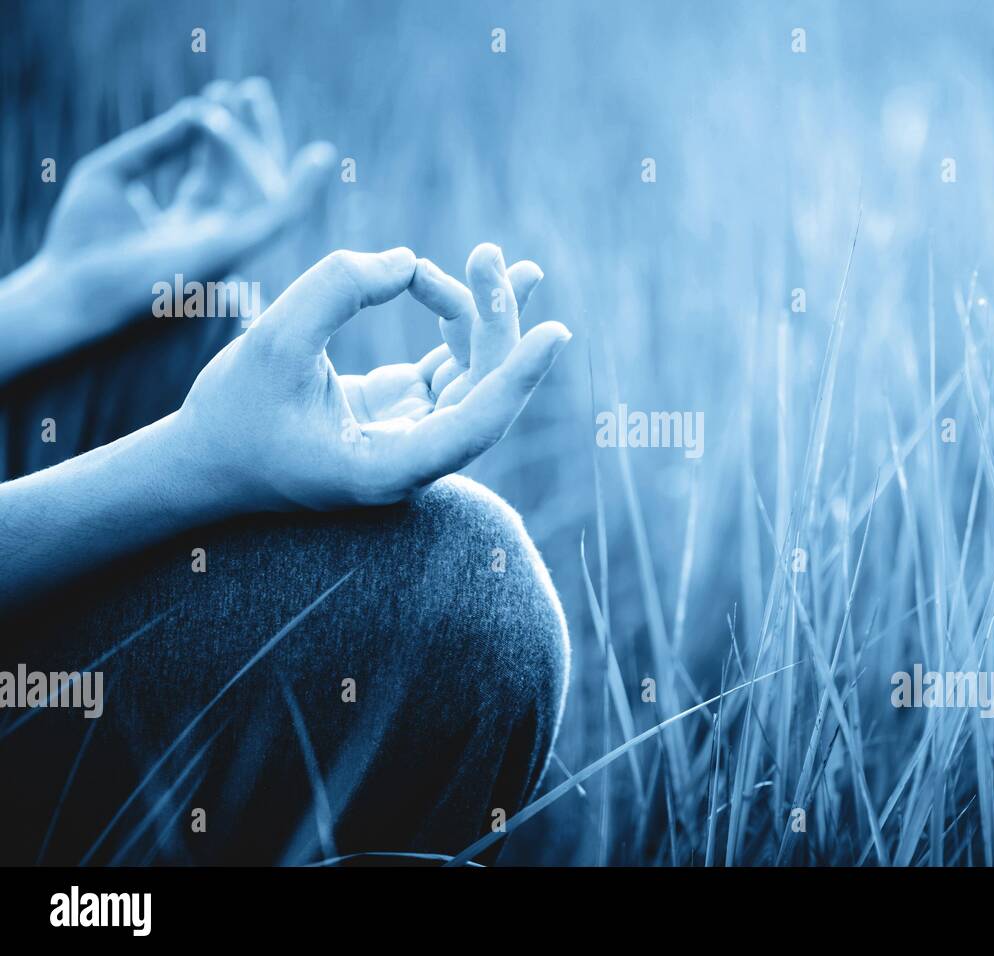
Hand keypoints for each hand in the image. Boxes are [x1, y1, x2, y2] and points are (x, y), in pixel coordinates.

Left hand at [39, 78, 333, 333]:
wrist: (70, 288)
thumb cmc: (80, 240)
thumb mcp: (112, 173)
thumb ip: (156, 143)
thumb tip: (197, 109)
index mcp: (186, 225)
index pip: (216, 174)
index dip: (221, 132)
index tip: (220, 90)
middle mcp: (212, 237)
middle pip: (246, 180)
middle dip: (252, 133)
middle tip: (252, 88)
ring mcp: (227, 246)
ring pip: (262, 190)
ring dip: (259, 141)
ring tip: (249, 93)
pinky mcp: (234, 252)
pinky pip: (280, 220)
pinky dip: (304, 191)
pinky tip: (319, 157)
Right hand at [173, 246, 570, 511]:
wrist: (206, 462)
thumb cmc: (234, 413)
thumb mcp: (274, 342)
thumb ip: (336, 291)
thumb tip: (407, 262)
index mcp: (390, 467)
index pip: (476, 425)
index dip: (518, 377)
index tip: (555, 333)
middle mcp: (415, 458)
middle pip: (484, 389)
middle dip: (497, 320)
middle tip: (493, 255)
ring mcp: (414, 435)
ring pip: (474, 375)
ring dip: (483, 316)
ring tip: (491, 258)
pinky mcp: (404, 412)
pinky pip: (452, 366)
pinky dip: (462, 324)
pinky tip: (474, 283)